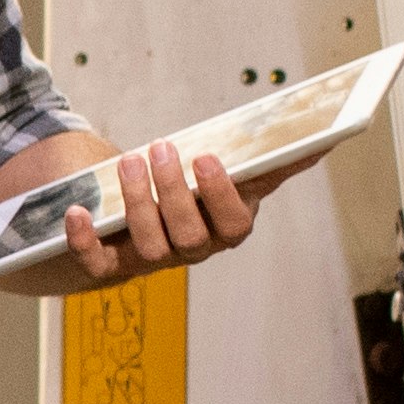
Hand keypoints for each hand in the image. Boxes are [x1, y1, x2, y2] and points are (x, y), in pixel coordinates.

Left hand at [26, 135, 255, 294]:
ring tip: (129, 161)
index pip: (233, 224)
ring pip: (149, 246)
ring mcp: (152, 260)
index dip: (221, 196)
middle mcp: (192, 250)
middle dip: (174, 193)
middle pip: (188, 237)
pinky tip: (75, 212)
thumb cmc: (195, 188)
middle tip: (160, 148)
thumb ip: (276, 159)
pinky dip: (85, 242)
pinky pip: (97, 265)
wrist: (140, 215)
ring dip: (138, 203)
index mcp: (225, 228)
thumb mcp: (231, 170)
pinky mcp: (112, 264)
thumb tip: (328, 138)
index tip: (207, 158)